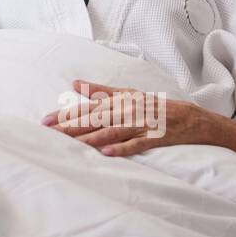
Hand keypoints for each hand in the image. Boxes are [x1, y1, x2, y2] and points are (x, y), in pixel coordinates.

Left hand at [39, 79, 214, 156]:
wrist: (190, 117)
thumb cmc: (154, 105)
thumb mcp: (127, 94)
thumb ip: (100, 91)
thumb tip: (74, 83)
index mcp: (118, 102)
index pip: (86, 109)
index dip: (65, 115)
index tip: (45, 121)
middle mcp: (126, 111)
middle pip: (94, 120)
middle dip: (71, 127)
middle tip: (49, 133)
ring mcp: (140, 124)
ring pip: (111, 132)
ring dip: (90, 139)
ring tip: (71, 145)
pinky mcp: (154, 137)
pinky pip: (136, 144)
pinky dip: (122, 148)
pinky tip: (106, 153)